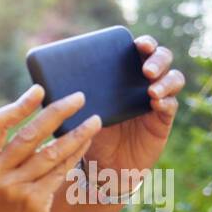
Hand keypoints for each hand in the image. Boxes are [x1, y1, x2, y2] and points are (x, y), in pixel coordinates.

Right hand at [0, 86, 102, 211]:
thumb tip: (34, 126)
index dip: (19, 104)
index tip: (40, 90)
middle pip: (28, 133)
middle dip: (57, 110)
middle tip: (78, 96)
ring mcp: (11, 189)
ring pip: (50, 151)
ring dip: (77, 132)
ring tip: (95, 119)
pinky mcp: (32, 203)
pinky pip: (59, 172)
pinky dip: (76, 155)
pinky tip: (87, 144)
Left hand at [82, 35, 184, 184]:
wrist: (101, 166)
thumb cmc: (88, 135)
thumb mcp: (78, 113)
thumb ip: (67, 98)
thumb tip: (39, 83)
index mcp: (124, 76)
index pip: (140, 52)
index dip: (144, 44)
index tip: (137, 44)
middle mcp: (143, 83)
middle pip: (162, 59)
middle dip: (158, 59)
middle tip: (145, 69)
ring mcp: (156, 100)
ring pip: (173, 79)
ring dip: (166, 80)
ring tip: (152, 90)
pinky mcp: (162, 119)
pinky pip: (171, 105)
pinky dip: (167, 101)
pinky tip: (157, 103)